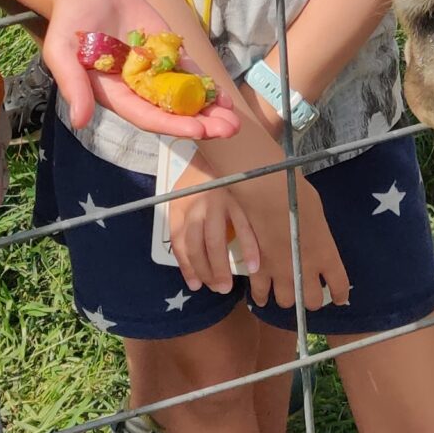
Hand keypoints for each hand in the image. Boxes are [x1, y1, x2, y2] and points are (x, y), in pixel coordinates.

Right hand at [39, 0, 240, 142]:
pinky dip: (205, 84)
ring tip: (234, 119)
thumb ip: (73, 85)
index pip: (147, 116)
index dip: (172, 124)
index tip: (198, 131)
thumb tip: (81, 120)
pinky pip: (188, 69)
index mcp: (115, 95)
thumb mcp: (61, 53)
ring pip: (185, 94)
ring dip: (209, 108)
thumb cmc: (67, 25)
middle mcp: (138, 88)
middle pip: (172, 111)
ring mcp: (154, 69)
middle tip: (229, 130)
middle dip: (201, 123)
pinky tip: (224, 97)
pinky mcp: (165, 49)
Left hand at [165, 169, 259, 294]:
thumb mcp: (188, 192)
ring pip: (216, 242)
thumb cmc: (207, 174)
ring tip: (228, 286)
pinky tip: (253, 267)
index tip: (196, 284)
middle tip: (216, 289)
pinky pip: (244, 229)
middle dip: (206, 272)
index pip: (179, 241)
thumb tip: (192, 258)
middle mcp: (196, 202)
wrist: (227, 143)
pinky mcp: (239, 197)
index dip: (187, 267)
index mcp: (180, 202)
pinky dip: (248, 250)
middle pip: (197, 246)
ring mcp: (217, 200)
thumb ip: (188, 220)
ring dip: (221, 268)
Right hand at [226, 167, 349, 313]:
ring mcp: (281, 273)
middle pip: (312, 301)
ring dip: (287, 298)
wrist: (266, 192)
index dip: (339, 294)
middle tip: (308, 291)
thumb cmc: (295, 194)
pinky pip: (260, 294)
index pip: (339, 285)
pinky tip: (262, 296)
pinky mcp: (259, 271)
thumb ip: (318, 234)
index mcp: (326, 254)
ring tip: (285, 292)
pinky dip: (261, 296)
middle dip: (311, 298)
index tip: (338, 297)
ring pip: (286, 301)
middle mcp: (306, 269)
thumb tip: (316, 237)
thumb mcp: (317, 214)